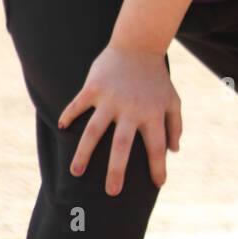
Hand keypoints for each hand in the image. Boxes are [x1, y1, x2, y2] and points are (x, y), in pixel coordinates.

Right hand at [57, 45, 182, 195]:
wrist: (139, 45)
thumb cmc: (156, 78)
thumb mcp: (173, 100)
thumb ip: (176, 125)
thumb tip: (174, 151)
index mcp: (152, 114)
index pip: (157, 147)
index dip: (159, 167)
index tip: (158, 186)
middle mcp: (131, 110)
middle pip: (122, 146)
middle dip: (116, 170)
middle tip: (112, 193)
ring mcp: (110, 99)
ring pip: (94, 131)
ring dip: (84, 153)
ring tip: (76, 172)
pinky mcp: (94, 87)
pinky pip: (78, 105)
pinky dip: (69, 116)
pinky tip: (61, 128)